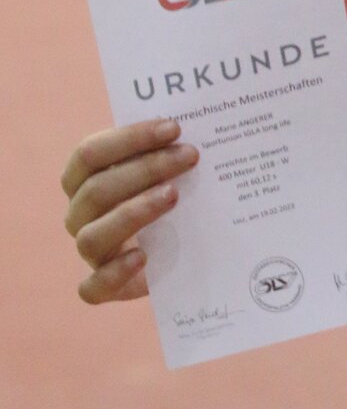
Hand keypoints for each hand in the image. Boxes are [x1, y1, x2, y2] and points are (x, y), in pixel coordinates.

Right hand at [61, 120, 199, 304]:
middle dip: (146, 168)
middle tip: (190, 156)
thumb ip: (168, 148)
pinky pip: (93, 287)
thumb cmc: (165, 194)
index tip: (174, 128)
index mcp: (82, 180)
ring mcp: (91, 252)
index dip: (129, 138)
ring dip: (134, 212)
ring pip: (92, 236)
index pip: (89, 154)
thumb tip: (204, 121)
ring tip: (174, 196)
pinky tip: (143, 257)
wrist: (174, 248)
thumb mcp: (164, 169)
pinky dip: (114, 272)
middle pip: (96, 190)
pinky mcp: (103, 286)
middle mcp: (80, 215)